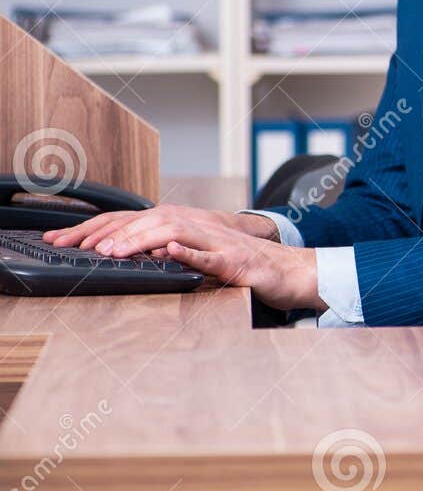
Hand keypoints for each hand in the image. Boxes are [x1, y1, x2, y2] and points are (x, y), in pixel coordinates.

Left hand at [57, 214, 323, 311]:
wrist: (288, 270)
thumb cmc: (243, 265)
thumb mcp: (199, 255)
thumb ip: (170, 252)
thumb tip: (134, 253)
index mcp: (187, 225)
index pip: (135, 220)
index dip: (99, 227)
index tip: (66, 239)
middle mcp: (199, 227)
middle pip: (150, 219)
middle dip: (112, 232)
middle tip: (81, 246)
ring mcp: (217, 242)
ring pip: (175, 231)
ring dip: (142, 240)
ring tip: (115, 251)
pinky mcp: (235, 262)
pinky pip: (210, 255)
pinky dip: (188, 252)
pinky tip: (170, 251)